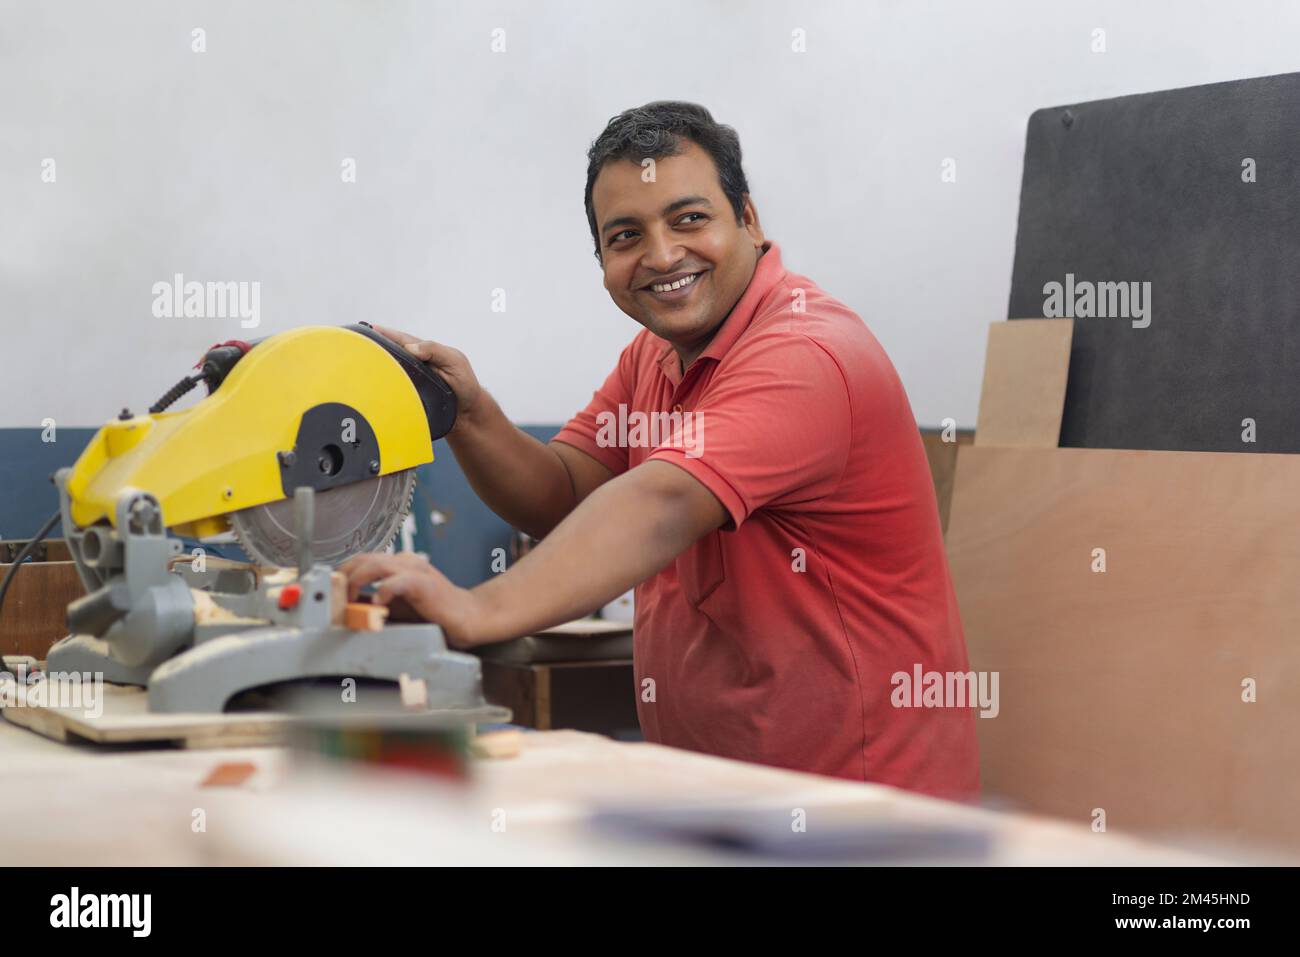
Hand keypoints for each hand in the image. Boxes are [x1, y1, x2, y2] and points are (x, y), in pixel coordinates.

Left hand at [339, 551, 484, 647]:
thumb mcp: (396, 607)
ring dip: (356, 581)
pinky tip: (379, 603)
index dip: (341, 574)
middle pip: (362, 558)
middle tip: (333, 597)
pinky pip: (398, 581)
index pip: (360, 560)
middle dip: (342, 576)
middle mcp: (404, 562)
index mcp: (397, 565)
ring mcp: (415, 571)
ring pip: (375, 564)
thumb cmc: (433, 613)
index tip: (329, 592)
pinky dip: (384, 590)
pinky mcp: (425, 584)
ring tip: (350, 600)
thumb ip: (373, 603)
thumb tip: (344, 609)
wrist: (467, 617)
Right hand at [369, 324, 484, 433]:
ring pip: (388, 370)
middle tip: (356, 345)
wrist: (467, 413)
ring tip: (358, 363)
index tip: (368, 329)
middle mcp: (414, 363)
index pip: (400, 338)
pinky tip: (371, 387)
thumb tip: (411, 347)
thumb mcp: (455, 362)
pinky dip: (382, 386)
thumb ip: (436, 351)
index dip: (384, 333)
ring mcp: (409, 379)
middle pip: (389, 353)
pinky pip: (391, 388)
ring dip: (375, 367)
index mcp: (424, 350)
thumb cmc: (464, 385)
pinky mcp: (407, 394)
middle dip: (373, 348)